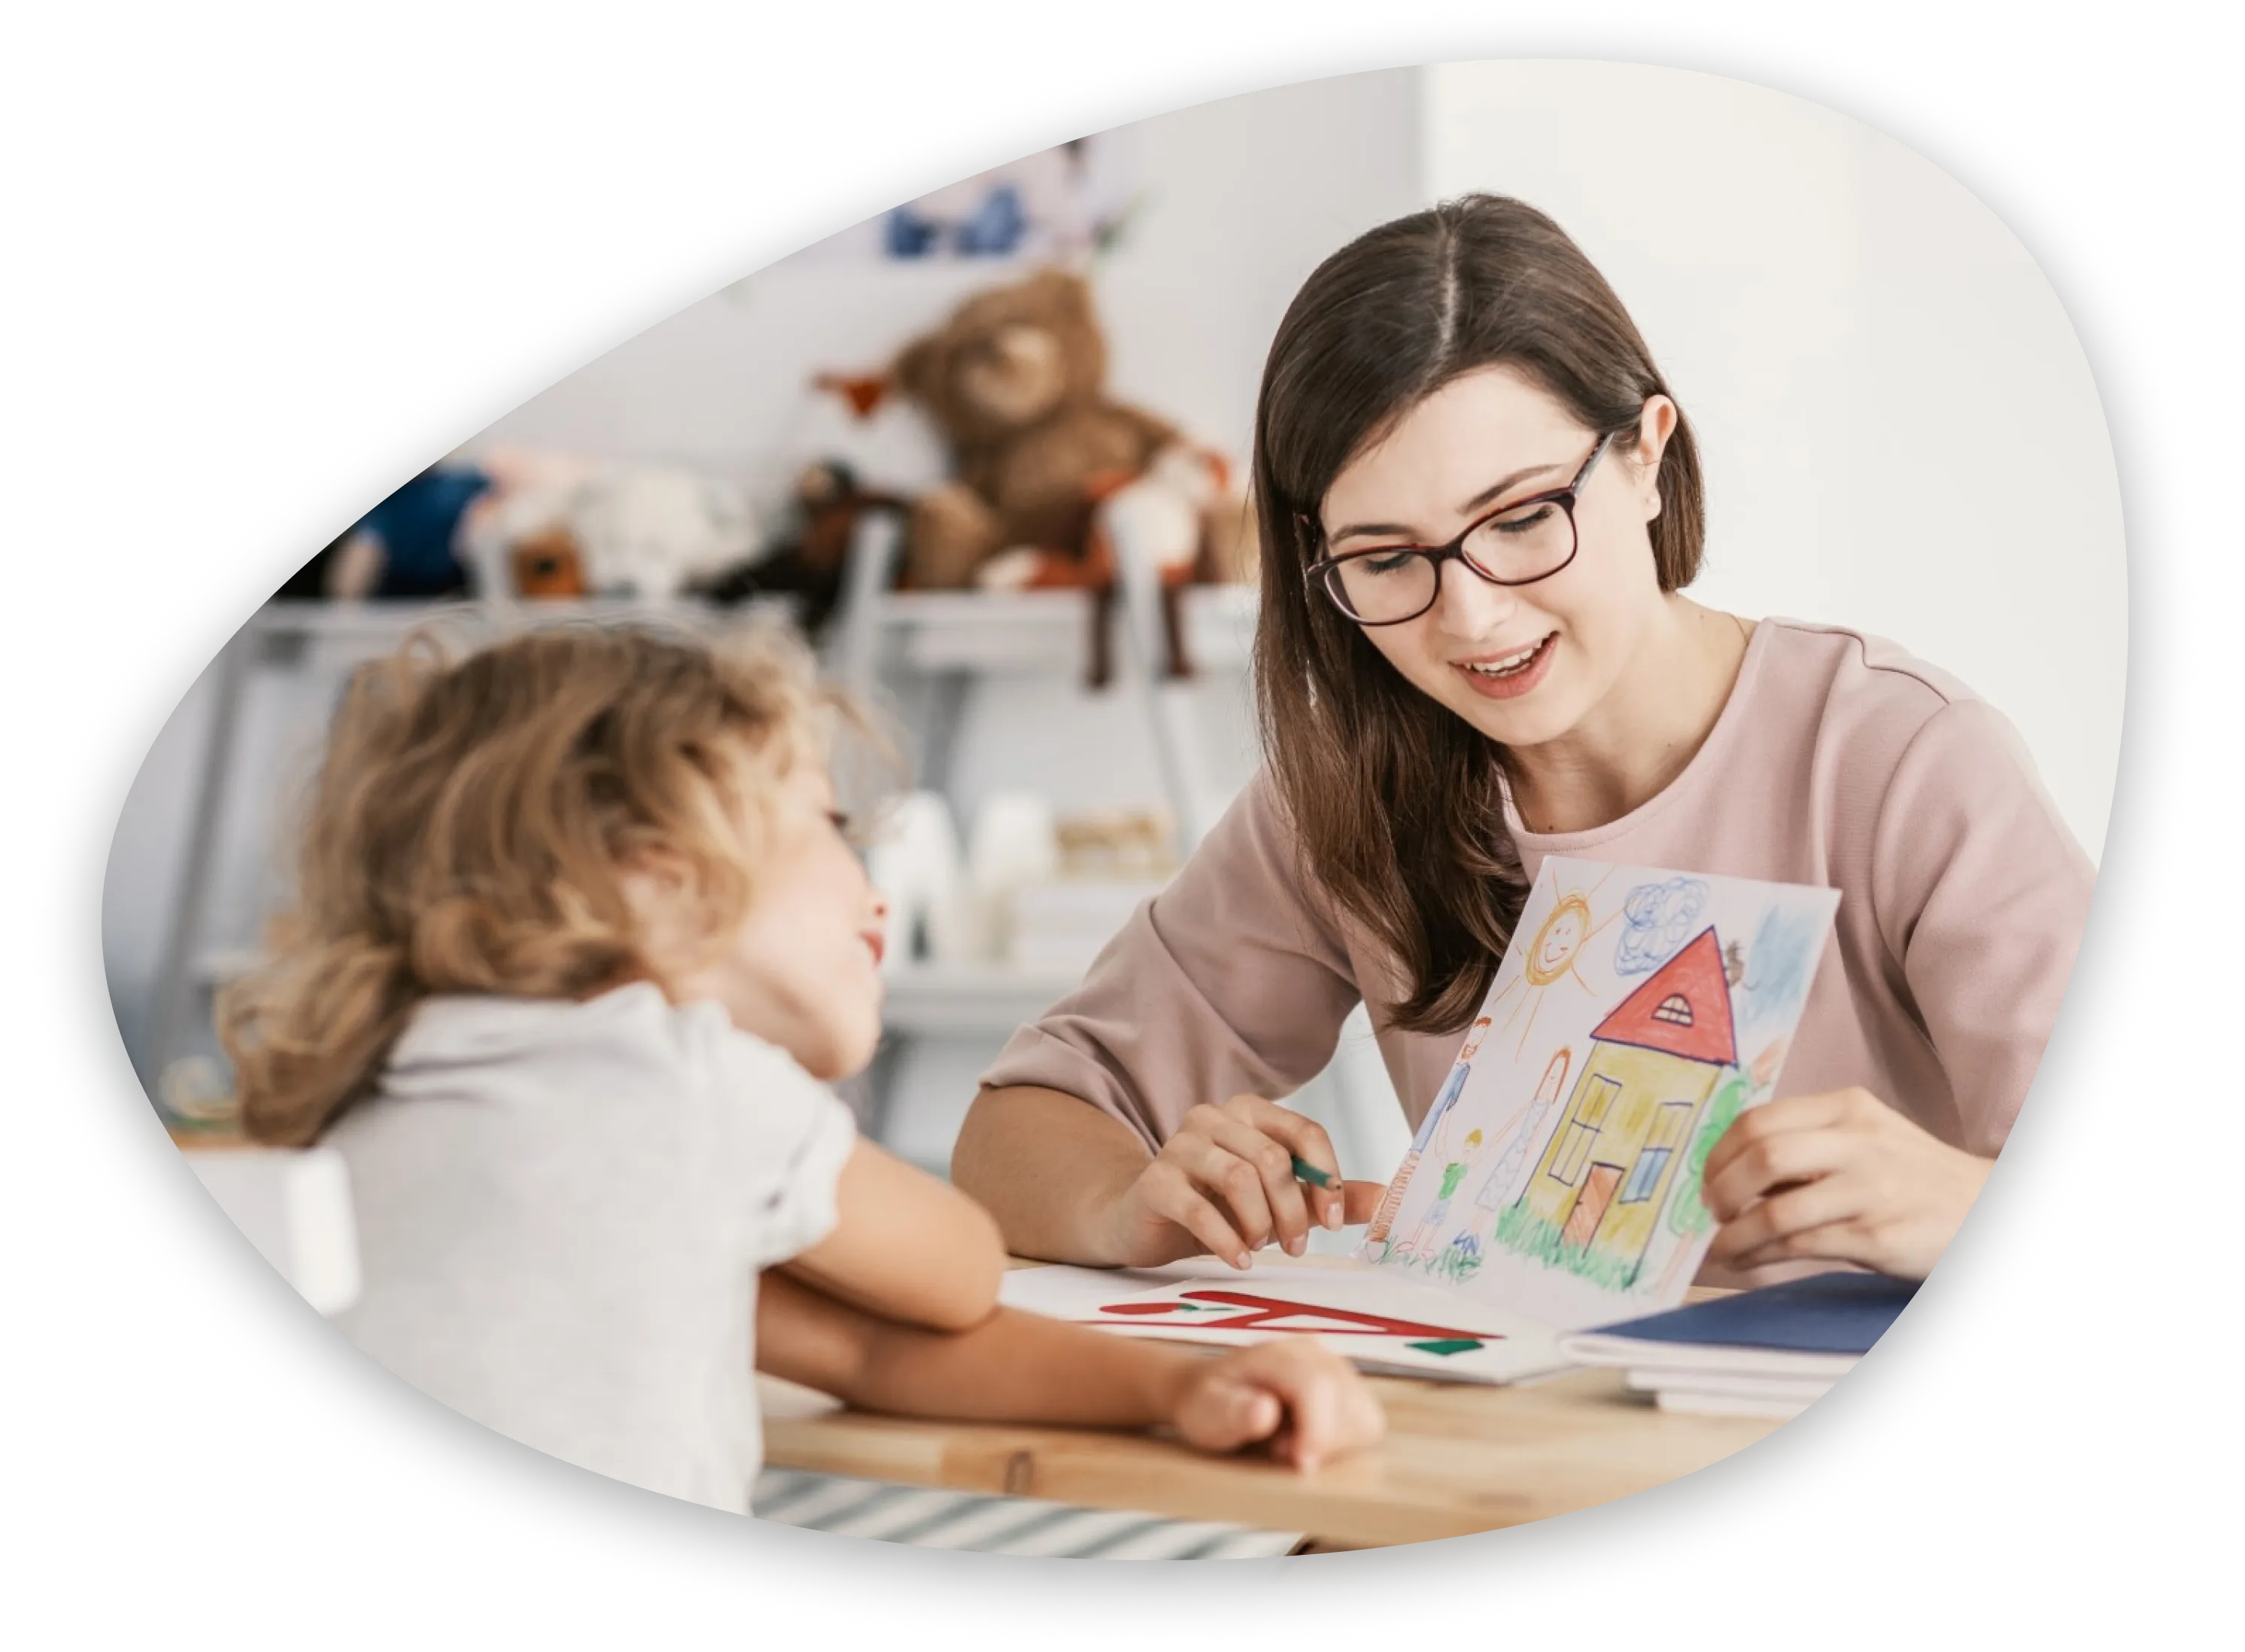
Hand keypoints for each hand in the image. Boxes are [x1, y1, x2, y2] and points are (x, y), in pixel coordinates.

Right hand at [1099, 1094, 1386, 1268]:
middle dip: (1293, 1211)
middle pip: (1273, 1159)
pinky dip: (1226, 1240)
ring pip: (1238, 1177)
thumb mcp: (1280, 1202)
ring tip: (1260, 1247)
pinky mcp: (1155, 1181)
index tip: (1334, 1221)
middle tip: (1296, 1247)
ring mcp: (1179, 1146)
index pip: (1304, 1132)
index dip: (1327, 1177)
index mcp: (1250, 1112)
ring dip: (1260, 1223)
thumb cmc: (1218, 1208)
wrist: (1145, 1222)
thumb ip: (1328, 1197)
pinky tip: (1239, 1260)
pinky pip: (1198, 1208)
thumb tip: (1387, 1200)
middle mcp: (1213, 1118)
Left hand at [1170, 1340, 1385, 1471]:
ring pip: (1365, 1415)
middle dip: (1322, 1439)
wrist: (1211, 1393)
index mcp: (1279, 1352)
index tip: (1300, 1465)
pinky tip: (1310, 1439)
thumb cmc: (1208, 1404)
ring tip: (1293, 1442)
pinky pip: (1367, 1422)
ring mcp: (1336, 1367)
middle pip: (1348, 1401)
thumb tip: (1266, 1411)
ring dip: (1335, 1443)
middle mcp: (1315, 1352)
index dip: (1316, 1429)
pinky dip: (1344, 1441)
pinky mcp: (1348, 1388)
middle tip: (1280, 1449)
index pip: (1317, 1386)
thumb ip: (1233, 1412)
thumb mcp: (1205, 1412)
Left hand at [1701, 1087, 1993, 1279]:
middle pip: (1762, 1156)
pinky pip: (1801, 1246)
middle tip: (1709, 1211)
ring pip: (1776, 1210)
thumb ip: (1807, 1145)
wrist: (1986, 1209)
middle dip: (1721, 1189)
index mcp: (1847, 1109)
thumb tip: (1728, 1172)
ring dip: (1735, 1233)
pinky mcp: (1877, 1236)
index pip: (1760, 1119)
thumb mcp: (1864, 1139)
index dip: (1720, 1152)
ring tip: (1720, 1246)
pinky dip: (1762, 1255)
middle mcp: (1858, 1142)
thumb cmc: (1908, 1175)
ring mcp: (1870, 1189)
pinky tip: (1749, 1260)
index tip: (1704, 1176)